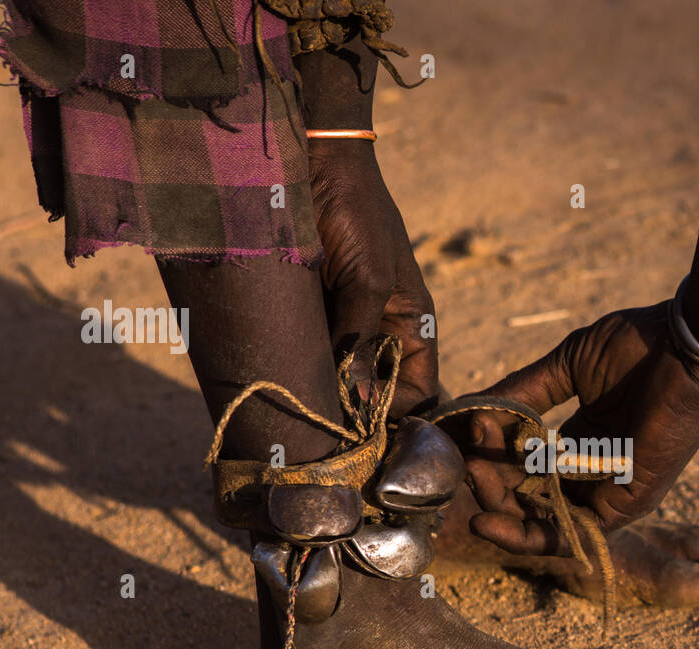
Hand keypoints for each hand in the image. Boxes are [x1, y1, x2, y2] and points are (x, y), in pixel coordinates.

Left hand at [310, 141, 435, 416]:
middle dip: (357, 415)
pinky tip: (279, 386)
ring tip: (298, 419)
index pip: (420, 389)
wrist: (313, 160)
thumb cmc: (356, 214)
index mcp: (411, 323)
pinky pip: (308, 353)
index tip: (367, 435)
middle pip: (378, 391)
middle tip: (328, 438)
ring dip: (322, 395)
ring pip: (340, 377)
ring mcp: (344, 322)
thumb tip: (362, 402)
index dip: (401, 416)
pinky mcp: (310, 313)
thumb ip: (362, 339)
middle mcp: (380, 329)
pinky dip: (297, 371)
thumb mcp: (366, 279)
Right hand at [463, 302, 698, 555]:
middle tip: (465, 464)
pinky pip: (572, 533)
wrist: (689, 346)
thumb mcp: (566, 367)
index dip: (493, 462)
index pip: (529, 470)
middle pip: (531, 501)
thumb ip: (522, 392)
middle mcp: (595, 472)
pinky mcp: (626, 503)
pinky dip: (531, 529)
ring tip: (474, 479)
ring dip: (503, 511)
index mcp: (584, 441)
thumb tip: (473, 412)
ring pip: (546, 524)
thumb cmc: (640, 347)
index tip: (464, 441)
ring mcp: (611, 491)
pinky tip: (495, 513)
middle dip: (491, 488)